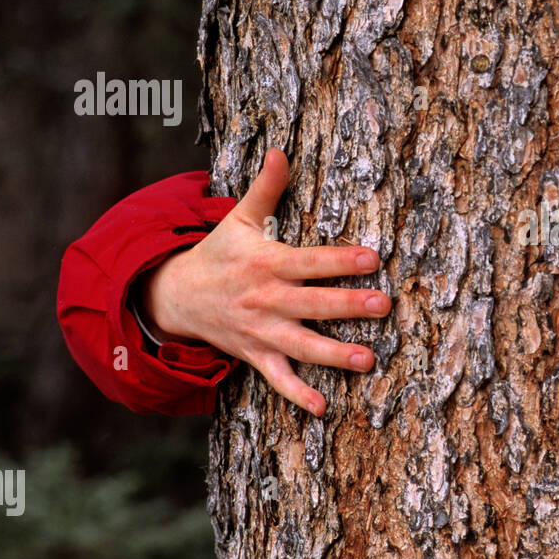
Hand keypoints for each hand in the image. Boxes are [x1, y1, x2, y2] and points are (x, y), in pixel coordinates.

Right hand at [138, 148, 389, 415]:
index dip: (340, 260)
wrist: (174, 296)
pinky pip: (277, 379)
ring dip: (333, 355)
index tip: (373, 258)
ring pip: (301, 345)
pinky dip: (298, 394)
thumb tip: (281, 150)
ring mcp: (260, 331)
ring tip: (367, 360)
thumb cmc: (218, 254)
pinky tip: (323, 408)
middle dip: (348, 305)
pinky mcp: (255, 355)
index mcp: (266, 264)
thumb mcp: (238, 219)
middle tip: (384, 305)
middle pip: (312, 304)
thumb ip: (265, 188)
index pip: (309, 261)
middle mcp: (265, 299)